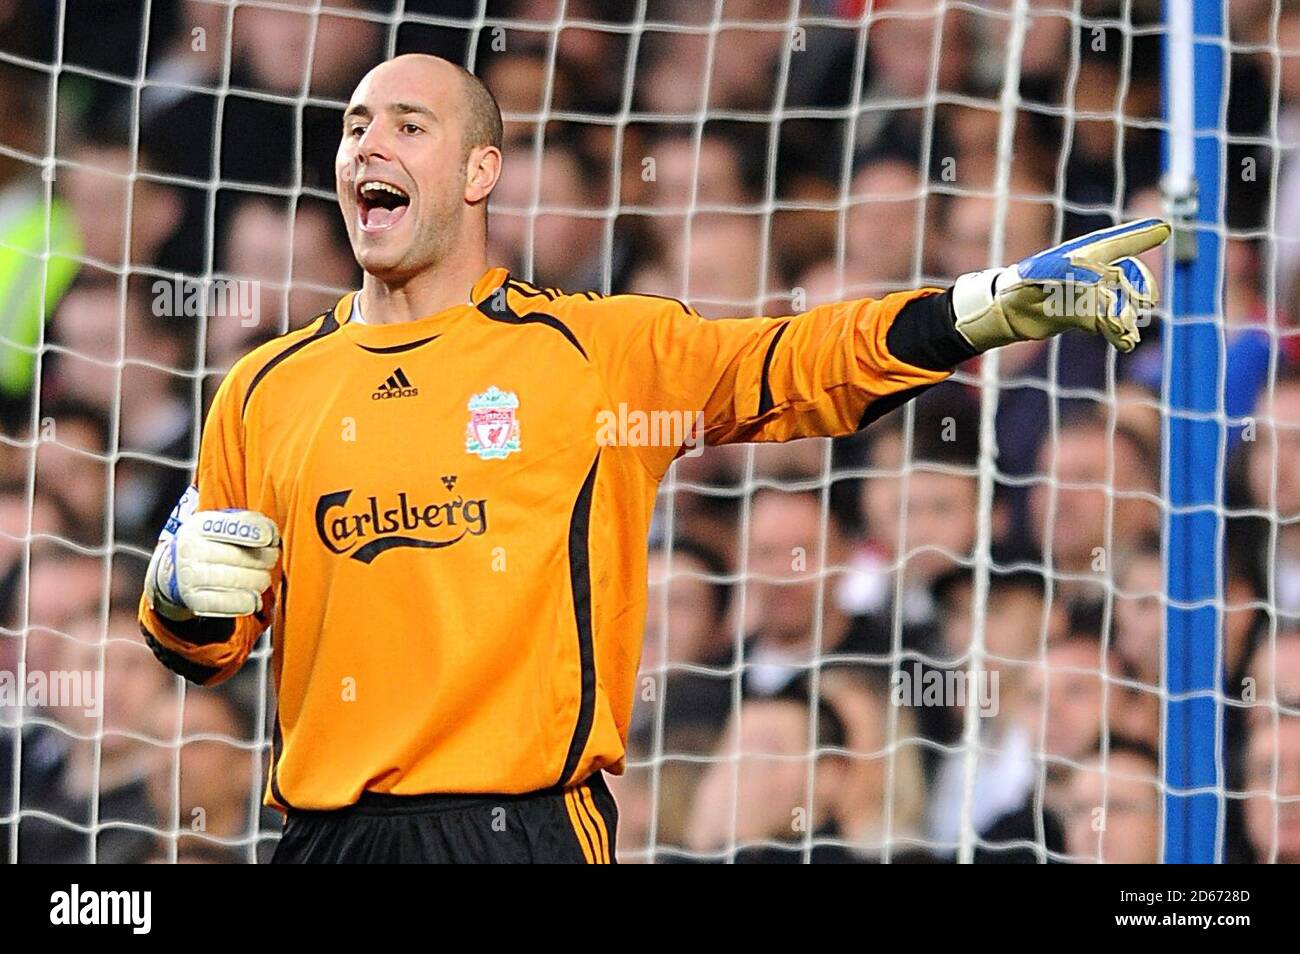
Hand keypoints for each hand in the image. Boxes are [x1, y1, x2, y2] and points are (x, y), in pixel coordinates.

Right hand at [145, 487, 280, 619]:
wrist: (177, 569)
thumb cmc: (211, 543)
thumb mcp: (224, 524)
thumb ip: (250, 523)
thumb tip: (271, 534)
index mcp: (200, 526)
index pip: (229, 527)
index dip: (255, 532)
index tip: (270, 538)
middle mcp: (192, 550)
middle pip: (240, 557)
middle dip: (265, 559)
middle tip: (271, 559)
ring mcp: (190, 577)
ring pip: (238, 581)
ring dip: (260, 580)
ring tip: (262, 577)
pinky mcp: (195, 600)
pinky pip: (229, 604)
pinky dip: (248, 602)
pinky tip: (254, 598)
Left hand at [951, 217, 1170, 353]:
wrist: (1006, 312)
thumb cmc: (1018, 286)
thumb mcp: (1038, 277)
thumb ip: (1068, 273)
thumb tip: (1101, 277)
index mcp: (1079, 257)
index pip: (1114, 244)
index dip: (1138, 236)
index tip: (1163, 229)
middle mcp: (1089, 275)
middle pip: (1124, 277)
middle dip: (1137, 287)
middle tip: (1145, 300)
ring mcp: (1088, 296)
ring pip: (1118, 304)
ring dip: (1126, 317)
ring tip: (1128, 334)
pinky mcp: (1084, 317)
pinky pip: (1107, 323)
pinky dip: (1118, 332)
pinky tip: (1126, 342)